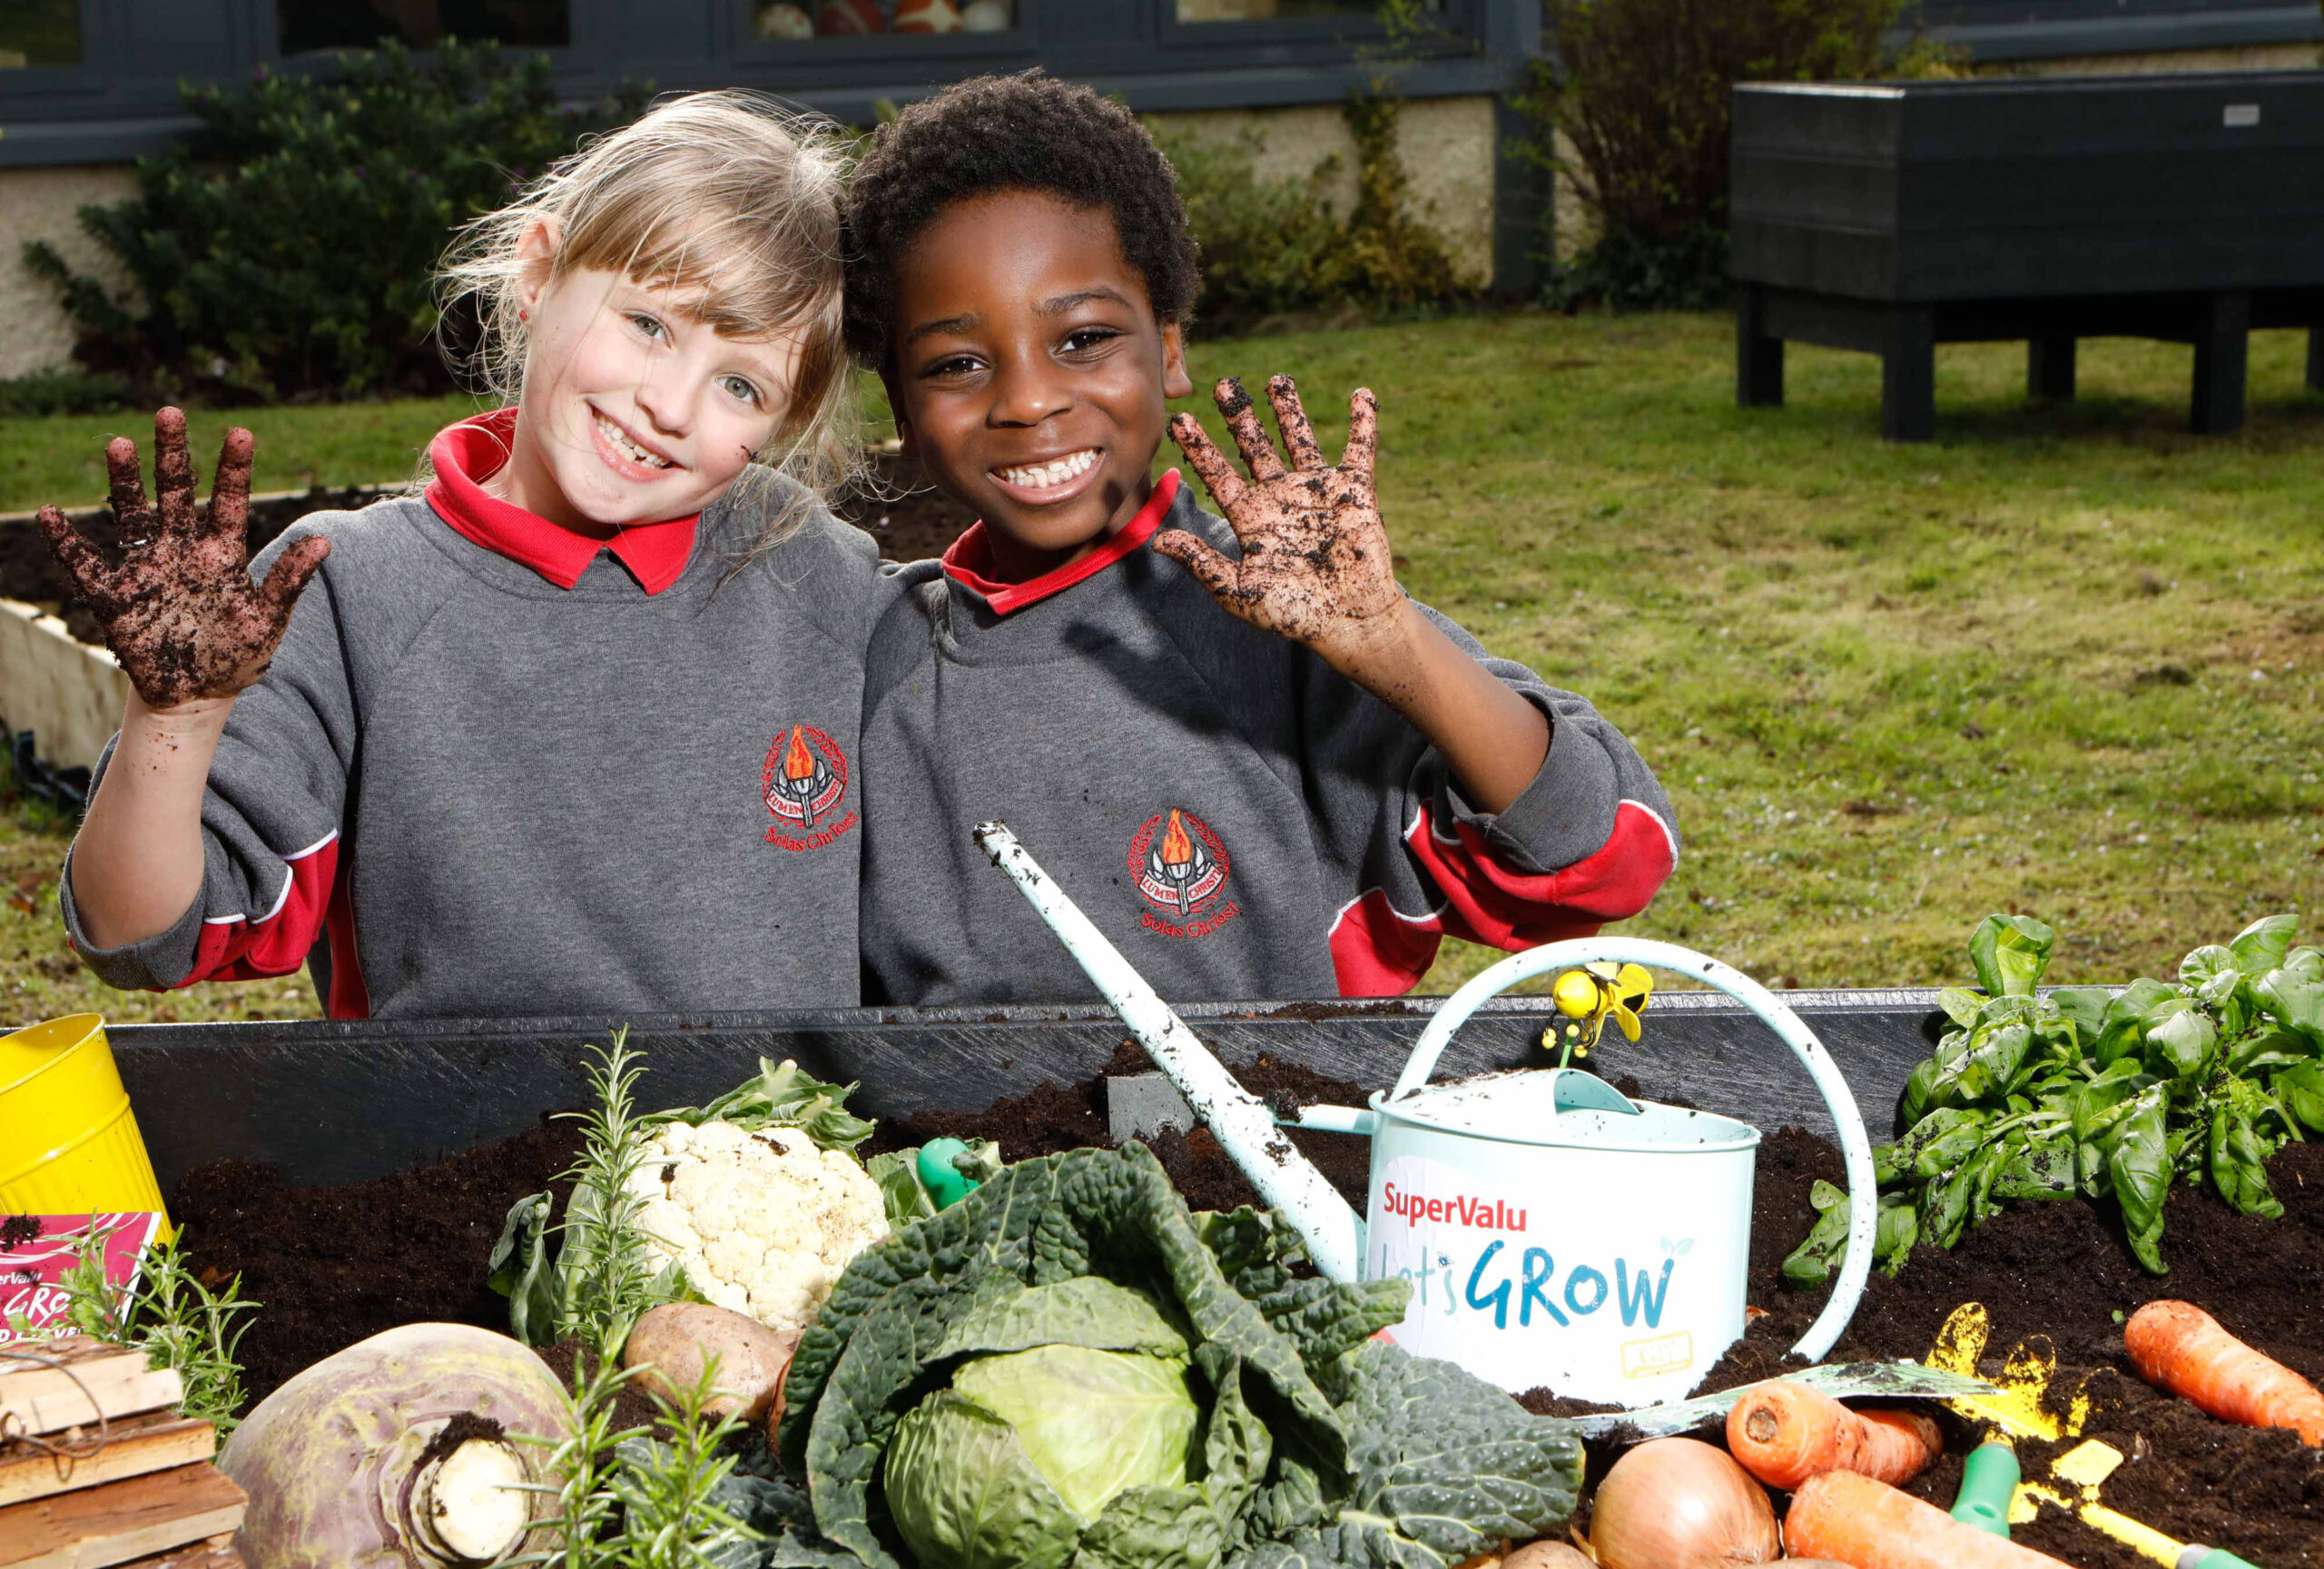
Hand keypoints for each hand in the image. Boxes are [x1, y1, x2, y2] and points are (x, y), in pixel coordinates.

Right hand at [38, 408, 329, 708]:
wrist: (196, 696)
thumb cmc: (236, 656)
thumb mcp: (267, 621)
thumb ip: (288, 582)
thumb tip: (324, 543)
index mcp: (221, 555)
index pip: (229, 503)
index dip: (234, 470)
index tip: (241, 433)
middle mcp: (181, 551)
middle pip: (176, 493)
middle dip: (172, 455)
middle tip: (170, 412)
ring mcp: (146, 569)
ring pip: (132, 515)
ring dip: (125, 482)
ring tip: (119, 444)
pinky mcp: (115, 596)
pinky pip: (84, 565)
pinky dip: (66, 543)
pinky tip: (50, 515)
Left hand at [1157, 376, 1403, 668]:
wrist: (1347, 623)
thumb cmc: (1292, 614)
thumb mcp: (1237, 591)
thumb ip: (1202, 562)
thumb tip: (1158, 541)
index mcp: (1251, 517)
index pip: (1218, 474)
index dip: (1199, 448)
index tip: (1179, 421)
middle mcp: (1280, 497)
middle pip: (1255, 446)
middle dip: (1240, 416)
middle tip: (1225, 384)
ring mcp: (1317, 491)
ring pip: (1300, 439)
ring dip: (1289, 409)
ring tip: (1276, 379)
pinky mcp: (1356, 492)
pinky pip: (1360, 450)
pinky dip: (1364, 423)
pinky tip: (1361, 394)